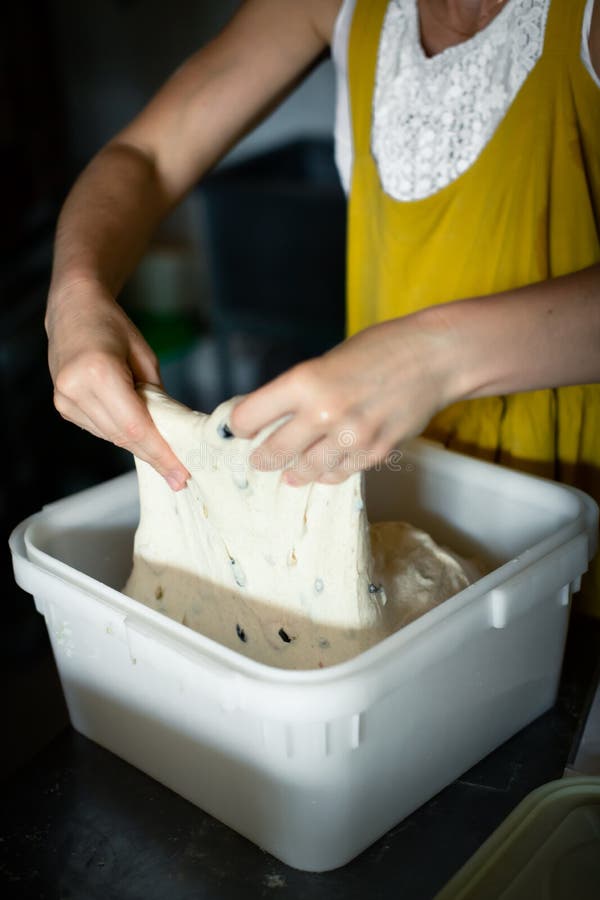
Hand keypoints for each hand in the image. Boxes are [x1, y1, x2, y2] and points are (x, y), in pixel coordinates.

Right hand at [46, 279, 189, 489]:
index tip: (180, 474)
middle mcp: (77, 389)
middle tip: (179, 477)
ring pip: (112, 437)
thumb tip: (171, 431)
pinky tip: (139, 435)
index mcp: (99, 373)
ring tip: (166, 457)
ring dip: (139, 447)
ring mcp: (65, 400)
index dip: (160, 454)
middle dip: (154, 458)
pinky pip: (100, 429)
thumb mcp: (145, 358)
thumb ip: (156, 396)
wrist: (74, 311)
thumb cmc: (113, 327)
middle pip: (123, 437)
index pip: (136, 427)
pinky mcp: (64, 406)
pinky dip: (122, 434)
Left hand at [230, 311, 455, 484]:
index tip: (240, 429)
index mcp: (305, 382)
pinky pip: (338, 474)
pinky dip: (327, 472)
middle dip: (260, 458)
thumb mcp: (326, 362)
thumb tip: (271, 419)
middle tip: (258, 459)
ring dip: (293, 472)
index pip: (249, 417)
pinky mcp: (374, 454)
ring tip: (288, 472)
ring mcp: (351, 438)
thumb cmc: (379, 351)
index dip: (239, 426)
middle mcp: (324, 413)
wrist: (434, 358)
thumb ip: (300, 392)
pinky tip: (323, 467)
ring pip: (305, 471)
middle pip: (272, 453)